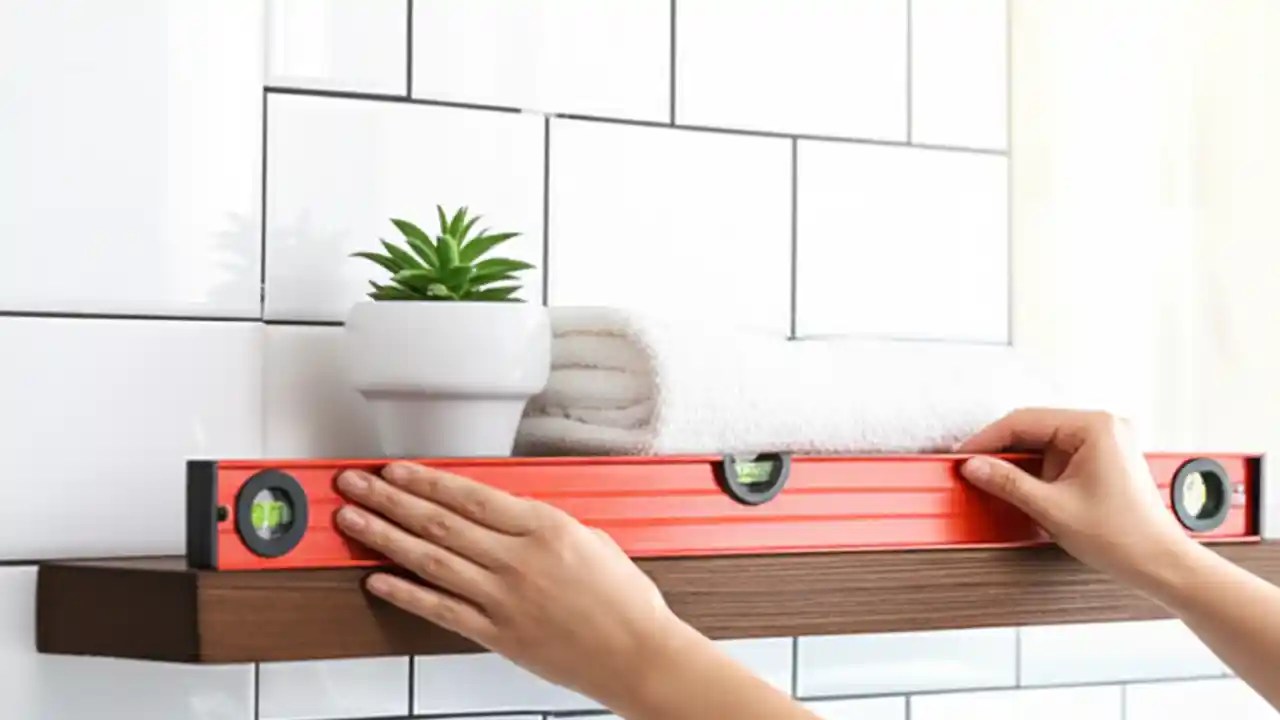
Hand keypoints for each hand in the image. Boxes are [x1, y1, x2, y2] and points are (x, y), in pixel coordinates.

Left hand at [332, 461, 689, 706]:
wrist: (637, 654)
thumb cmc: (624, 599)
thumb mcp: (590, 538)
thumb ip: (542, 524)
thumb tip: (505, 513)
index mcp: (544, 527)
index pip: (469, 495)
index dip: (425, 481)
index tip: (395, 470)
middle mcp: (518, 559)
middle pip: (439, 522)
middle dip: (389, 500)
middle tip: (355, 485)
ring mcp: (503, 598)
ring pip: (430, 560)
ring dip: (385, 537)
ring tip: (354, 521)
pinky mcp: (497, 633)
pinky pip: (440, 609)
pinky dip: (405, 593)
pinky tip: (378, 579)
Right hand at [956, 407, 1197, 591]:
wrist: (1159, 563)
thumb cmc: (1124, 537)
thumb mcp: (1053, 508)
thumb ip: (1008, 482)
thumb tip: (976, 466)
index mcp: (1095, 427)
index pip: (1024, 420)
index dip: (987, 439)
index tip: (964, 455)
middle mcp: (1103, 427)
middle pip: (1034, 428)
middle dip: (1002, 450)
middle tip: (972, 468)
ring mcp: (1105, 442)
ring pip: (1044, 442)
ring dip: (1019, 461)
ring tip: (993, 479)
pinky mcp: (1103, 458)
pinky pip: (1058, 455)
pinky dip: (1037, 470)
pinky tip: (1020, 485)